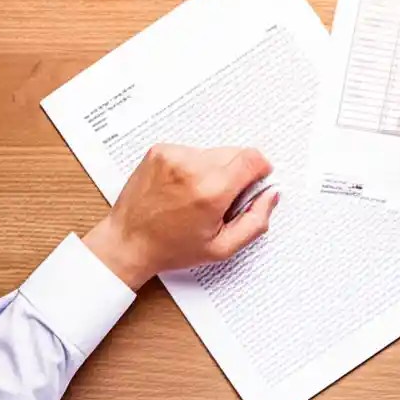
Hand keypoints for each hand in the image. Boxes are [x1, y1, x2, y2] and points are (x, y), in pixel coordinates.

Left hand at [81, 144, 278, 288]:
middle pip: (236, 153)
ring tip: (196, 196)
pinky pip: (192, 151)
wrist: (127, 242)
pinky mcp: (160, 151)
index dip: (261, 170)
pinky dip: (193, 167)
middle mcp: (193, 167)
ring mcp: (174, 156)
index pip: (253, 159)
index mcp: (212, 191)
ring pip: (214, 152)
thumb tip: (271, 195)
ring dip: (214, 170)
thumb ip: (255, 221)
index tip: (256, 182)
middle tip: (221, 200)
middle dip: (236, 174)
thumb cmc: (172, 249)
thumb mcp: (222, 248)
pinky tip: (181, 189)